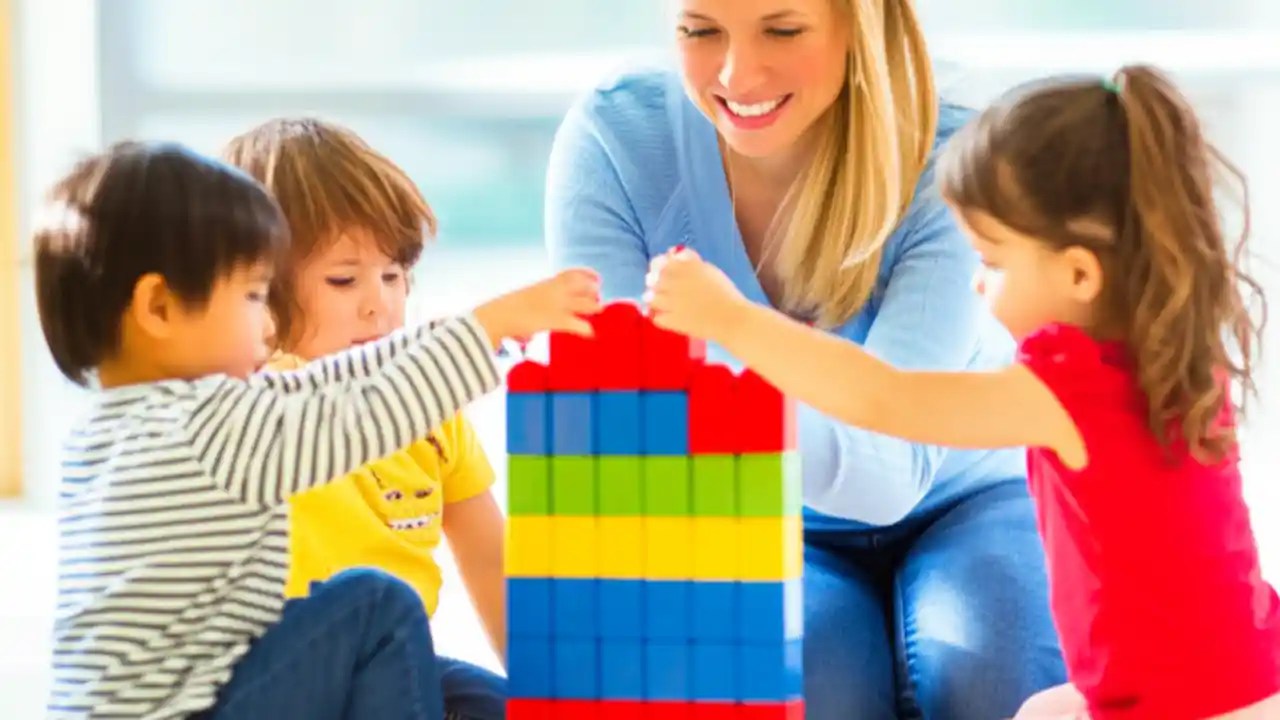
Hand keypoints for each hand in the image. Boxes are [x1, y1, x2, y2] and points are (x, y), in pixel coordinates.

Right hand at [473, 268, 601, 348]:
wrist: (498, 316)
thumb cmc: (505, 312)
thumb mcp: (522, 303)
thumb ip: (532, 308)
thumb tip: (528, 332)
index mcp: (545, 284)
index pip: (571, 274)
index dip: (587, 274)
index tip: (596, 277)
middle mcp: (554, 290)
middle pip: (583, 286)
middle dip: (593, 291)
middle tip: (597, 297)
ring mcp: (557, 304)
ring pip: (586, 303)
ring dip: (594, 306)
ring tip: (598, 310)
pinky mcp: (557, 320)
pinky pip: (579, 324)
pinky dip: (586, 328)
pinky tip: (591, 333)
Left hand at [645, 248, 748, 342]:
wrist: (731, 318)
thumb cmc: (726, 293)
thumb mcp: (709, 270)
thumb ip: (690, 260)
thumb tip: (673, 254)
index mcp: (683, 267)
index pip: (658, 262)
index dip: (658, 267)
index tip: (661, 271)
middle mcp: (673, 282)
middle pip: (651, 279)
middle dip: (655, 283)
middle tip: (663, 289)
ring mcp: (670, 302)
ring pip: (650, 298)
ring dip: (654, 299)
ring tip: (662, 303)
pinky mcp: (671, 321)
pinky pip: (656, 318)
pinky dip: (659, 317)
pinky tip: (667, 316)